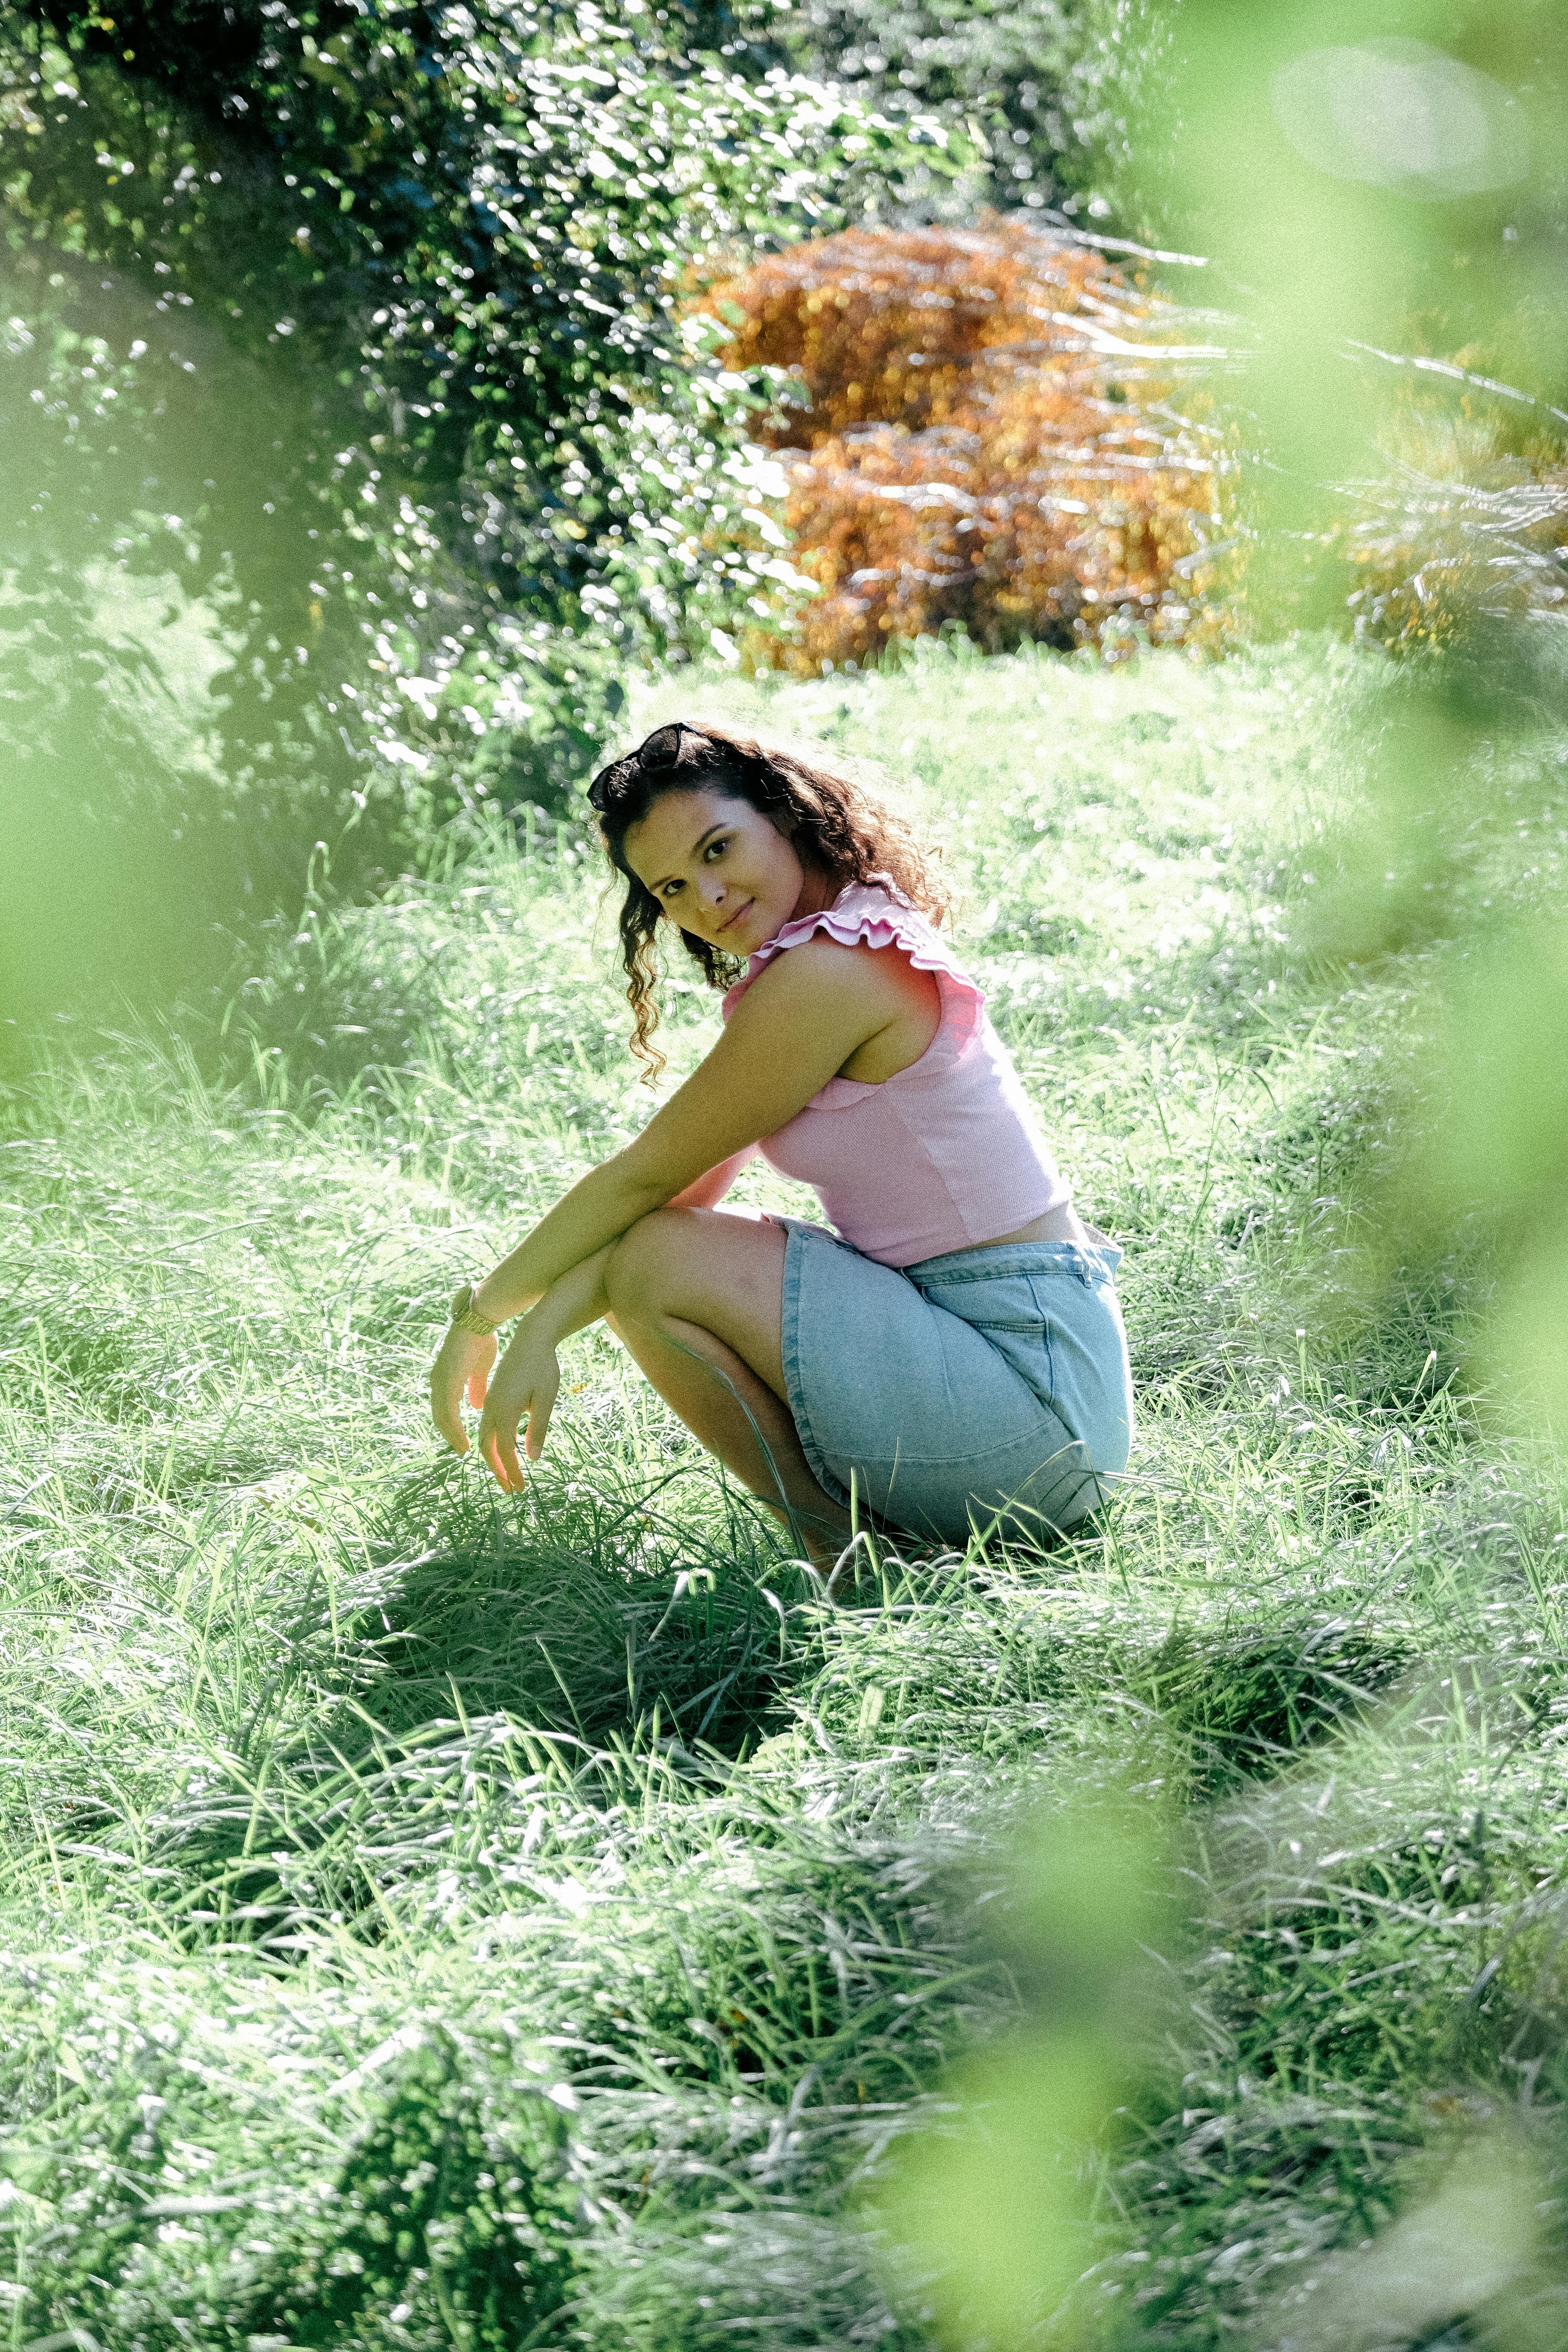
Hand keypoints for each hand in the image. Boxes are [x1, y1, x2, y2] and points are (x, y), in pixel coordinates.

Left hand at [430, 1323, 497, 1456]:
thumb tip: (477, 1404)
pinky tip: (462, 1436)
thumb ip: (477, 1387)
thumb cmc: (480, 1340)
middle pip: (440, 1416)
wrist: (479, 1320)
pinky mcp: (447, 1380)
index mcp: (445, 1378)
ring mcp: (440, 1380)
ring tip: (463, 1449)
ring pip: (442, 1417)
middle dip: (451, 1435)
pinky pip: (449, 1410)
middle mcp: (438, 1381)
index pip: (444, 1409)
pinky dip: (454, 1427)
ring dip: (452, 1435)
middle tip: (462, 1450)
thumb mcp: (479, 1368)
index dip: (452, 1426)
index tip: (463, 1440)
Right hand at [474, 1319, 560, 1493]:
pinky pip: (487, 1427)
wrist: (531, 1339)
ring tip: (507, 1475)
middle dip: (498, 1471)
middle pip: (488, 1448)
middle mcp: (491, 1408)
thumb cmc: (543, 1367)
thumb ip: (538, 1428)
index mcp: (504, 1410)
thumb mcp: (546, 1398)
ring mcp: (490, 1402)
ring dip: (494, 1459)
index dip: (512, 1472)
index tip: (520, 1489)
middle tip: (511, 1490)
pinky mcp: (493, 1397)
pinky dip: (493, 1444)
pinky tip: (504, 1451)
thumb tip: (533, 1458)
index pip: (506, 1451)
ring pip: (485, 1438)